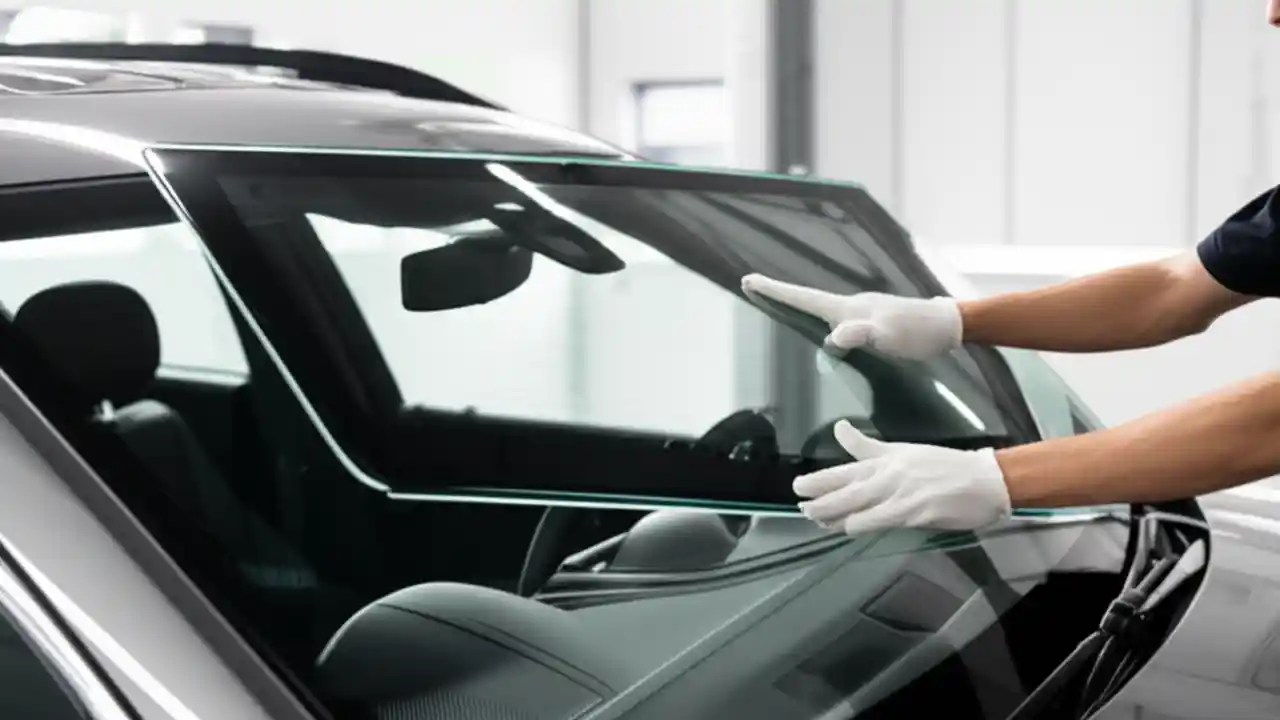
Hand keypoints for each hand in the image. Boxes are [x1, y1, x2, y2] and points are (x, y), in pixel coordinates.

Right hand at [741, 273, 961, 360]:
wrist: (948, 328)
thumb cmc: (917, 333)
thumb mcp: (887, 336)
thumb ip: (859, 334)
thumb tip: (830, 339)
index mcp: (847, 309)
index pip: (803, 298)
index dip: (775, 290)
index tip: (749, 280)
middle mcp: (850, 307)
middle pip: (805, 299)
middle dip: (778, 293)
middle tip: (751, 284)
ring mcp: (861, 313)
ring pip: (820, 309)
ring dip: (796, 304)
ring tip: (776, 302)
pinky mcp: (871, 323)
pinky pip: (835, 320)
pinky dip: (817, 318)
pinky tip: (822, 326)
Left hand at [793, 420, 1011, 533]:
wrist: (984, 480)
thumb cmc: (944, 466)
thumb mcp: (903, 450)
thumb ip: (869, 447)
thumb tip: (841, 430)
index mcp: (886, 459)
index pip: (845, 468)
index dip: (820, 479)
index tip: (799, 486)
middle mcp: (888, 474)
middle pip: (844, 488)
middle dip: (819, 499)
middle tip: (800, 506)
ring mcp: (900, 493)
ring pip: (856, 506)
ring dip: (834, 516)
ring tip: (818, 521)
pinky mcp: (913, 512)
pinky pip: (879, 520)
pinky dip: (860, 524)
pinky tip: (849, 528)